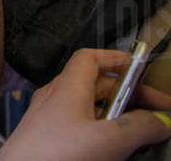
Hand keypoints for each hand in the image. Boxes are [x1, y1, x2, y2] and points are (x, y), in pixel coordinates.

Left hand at [0, 48, 170, 160]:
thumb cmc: (52, 155)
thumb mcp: (108, 139)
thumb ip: (139, 127)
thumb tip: (161, 121)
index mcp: (67, 87)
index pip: (90, 58)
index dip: (117, 59)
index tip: (142, 69)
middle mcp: (56, 99)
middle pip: (97, 86)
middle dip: (130, 96)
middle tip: (157, 113)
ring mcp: (50, 120)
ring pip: (91, 110)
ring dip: (118, 118)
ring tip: (140, 134)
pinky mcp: (49, 140)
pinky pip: (80, 128)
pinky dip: (102, 133)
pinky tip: (114, 150)